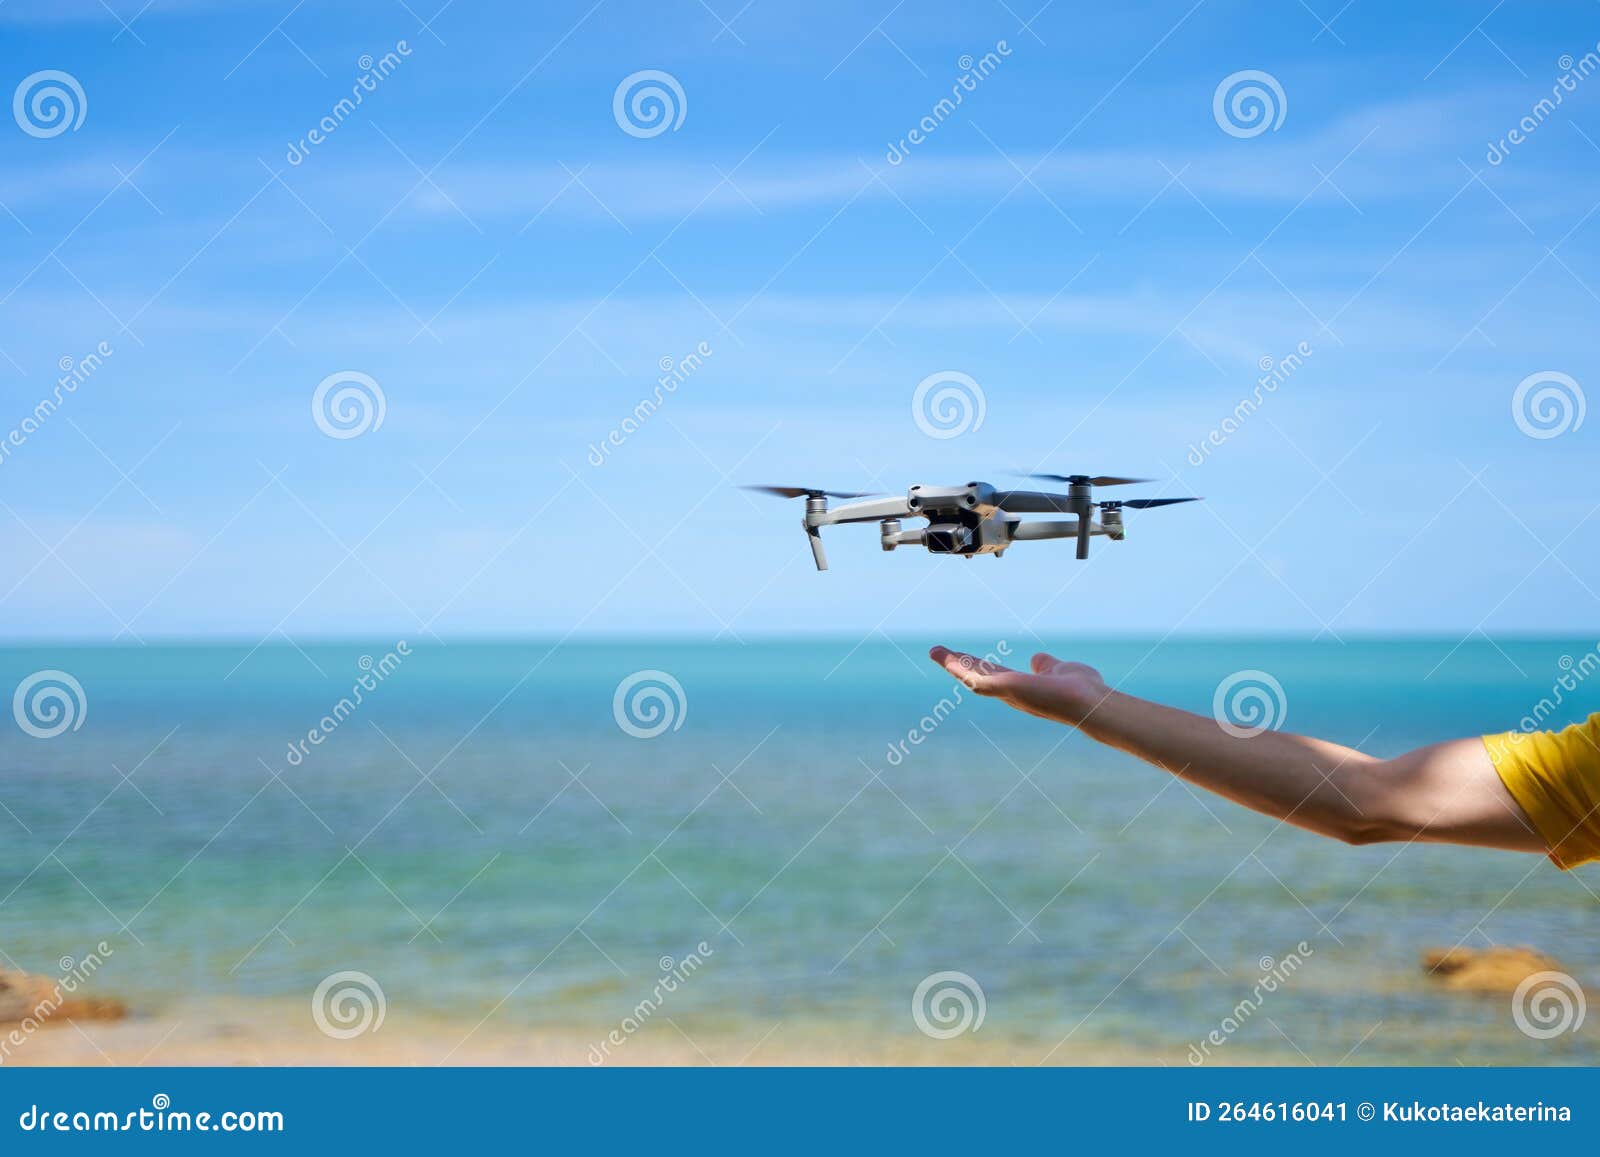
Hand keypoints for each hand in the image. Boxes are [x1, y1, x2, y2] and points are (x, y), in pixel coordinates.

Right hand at [927, 645, 1107, 725]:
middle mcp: (1010, 693)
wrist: (1090, 703)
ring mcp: (1007, 692)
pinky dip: (960, 668)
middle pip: (978, 675)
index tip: (962, 657)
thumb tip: (1037, 659)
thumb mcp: (1060, 670)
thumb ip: (1047, 666)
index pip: (994, 674)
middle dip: (957, 664)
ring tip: (935, 651)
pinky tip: (947, 659)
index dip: (978, 665)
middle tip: (937, 652)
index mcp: (1022, 689)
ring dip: (953, 664)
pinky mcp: (1006, 688)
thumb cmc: (1082, 690)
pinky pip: (977, 678)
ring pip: (973, 676)